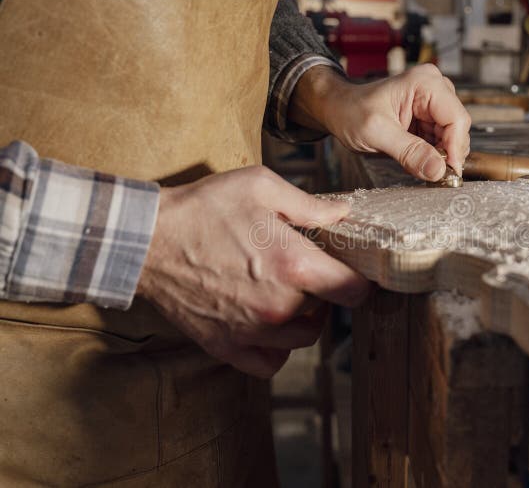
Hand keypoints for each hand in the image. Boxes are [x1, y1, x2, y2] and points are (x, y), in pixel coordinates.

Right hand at [137, 166, 369, 377]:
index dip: (360, 280)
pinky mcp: (226, 346)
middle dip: (326, 293)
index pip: (353, 290)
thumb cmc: (203, 209)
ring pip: (302, 340)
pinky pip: (270, 363)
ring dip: (305, 320)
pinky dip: (277, 350)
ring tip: (291, 296)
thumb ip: (309, 204)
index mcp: (294, 265)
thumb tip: (343, 214)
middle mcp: (278, 305)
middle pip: (328, 313)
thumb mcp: (260, 187)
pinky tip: (270, 326)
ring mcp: (252, 331)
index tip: (353, 272)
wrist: (146, 240)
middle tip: (310, 273)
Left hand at [289, 64, 470, 180]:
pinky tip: (415, 159)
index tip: (447, 172)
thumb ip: (409, 152)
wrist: (337, 109)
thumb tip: (438, 171)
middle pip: (457, 129)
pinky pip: (441, 141)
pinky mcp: (428, 118)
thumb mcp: (377, 133)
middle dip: (446, 154)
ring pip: (451, 138)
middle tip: (430, 173)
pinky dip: (431, 155)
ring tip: (415, 164)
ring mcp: (433, 103)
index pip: (457, 118)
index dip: (455, 148)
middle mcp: (435, 89)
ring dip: (438, 156)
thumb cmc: (350, 111)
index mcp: (425, 83)